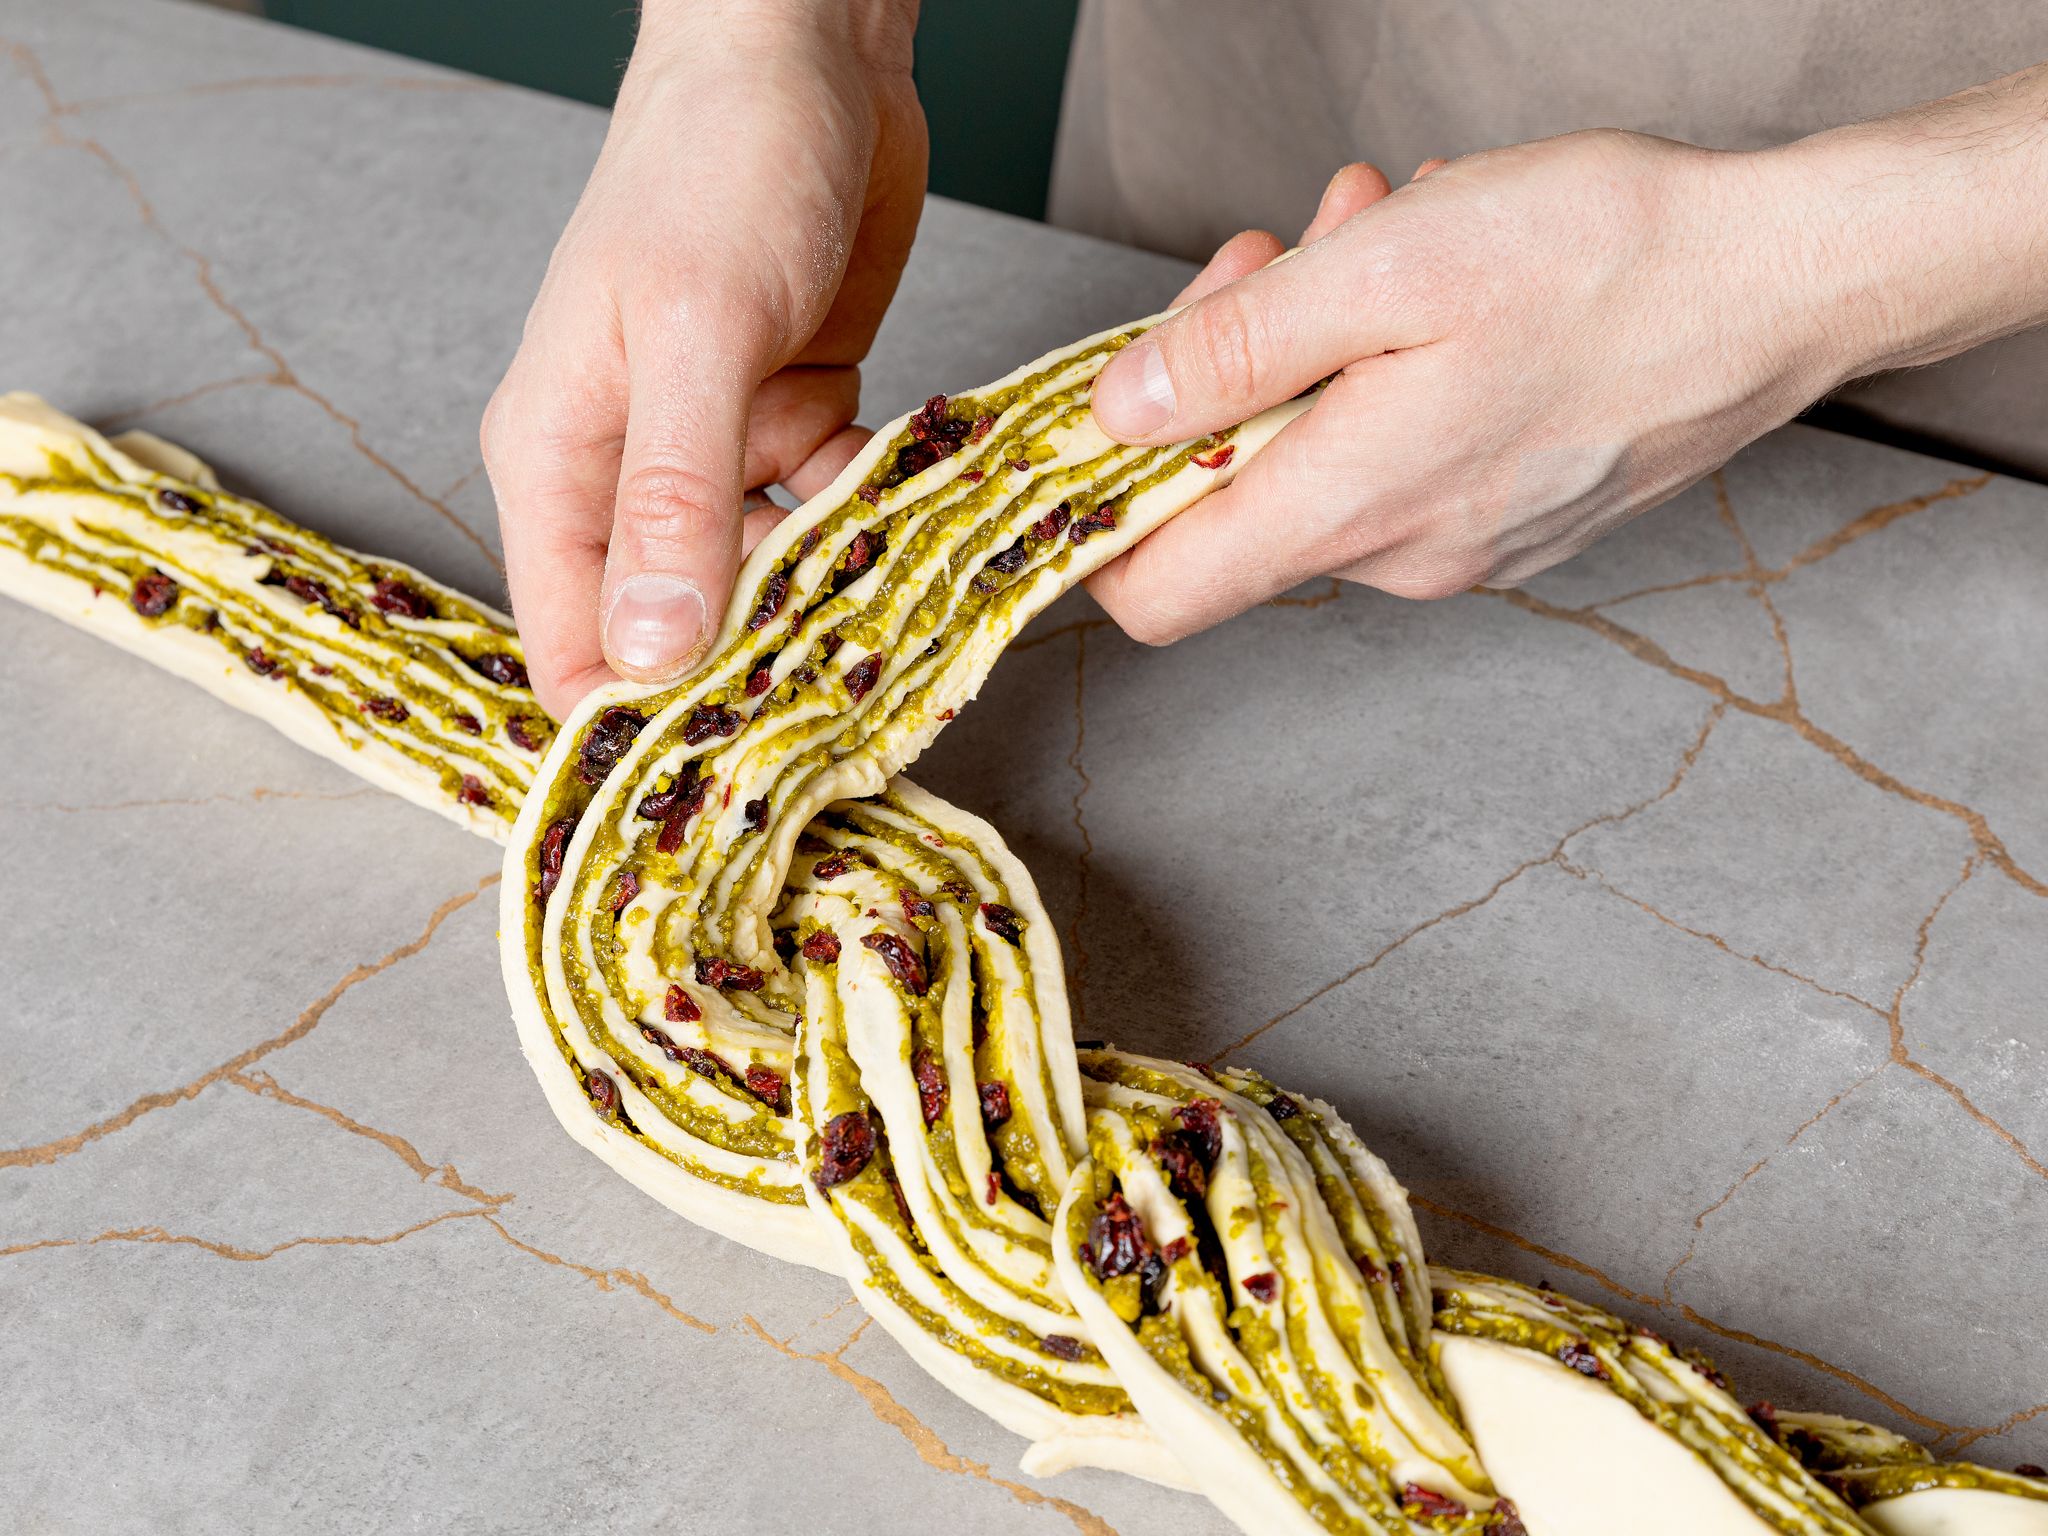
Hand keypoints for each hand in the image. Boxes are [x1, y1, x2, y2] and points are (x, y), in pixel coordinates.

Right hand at [483, 0, 922, 715]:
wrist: (803, 52)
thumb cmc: (716, 163)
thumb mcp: (694, 330)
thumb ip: (674, 494)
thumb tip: (645, 652)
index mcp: (559, 458)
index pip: (568, 642)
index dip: (634, 725)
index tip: (717, 792)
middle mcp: (630, 473)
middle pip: (673, 630)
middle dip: (744, 687)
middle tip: (832, 745)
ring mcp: (718, 452)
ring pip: (763, 584)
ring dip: (822, 619)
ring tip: (892, 666)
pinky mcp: (796, 423)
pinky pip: (829, 520)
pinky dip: (870, 543)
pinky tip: (918, 561)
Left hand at [1085, 82, 2047, 641]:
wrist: (1791, 280)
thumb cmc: (1609, 261)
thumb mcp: (1387, 268)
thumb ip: (1235, 350)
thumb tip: (1119, 410)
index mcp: (1350, 508)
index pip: (1157, 594)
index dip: (1096, 522)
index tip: (1097, 424)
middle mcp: (1400, 556)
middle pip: (1236, 495)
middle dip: (1230, 362)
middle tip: (1278, 246)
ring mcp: (1464, 544)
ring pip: (1323, 455)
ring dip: (1317, 339)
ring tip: (1377, 226)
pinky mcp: (1513, 514)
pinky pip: (1401, 451)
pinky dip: (1388, 366)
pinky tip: (1442, 280)